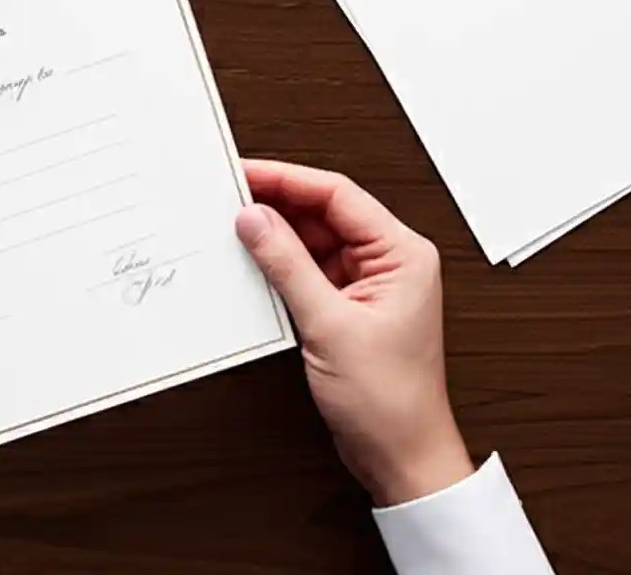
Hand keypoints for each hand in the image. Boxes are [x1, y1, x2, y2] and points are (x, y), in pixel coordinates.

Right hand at [235, 160, 473, 505]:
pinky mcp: (348, 309)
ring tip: (233, 231)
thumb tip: (255, 221)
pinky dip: (280, 269)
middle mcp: (389, 263)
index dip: (287, 180)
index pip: (337, 195)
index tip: (246, 174)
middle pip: (323, 215)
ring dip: (275, 238)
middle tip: (228, 198)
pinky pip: (308, 273)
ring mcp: (368, 286)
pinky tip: (252, 267)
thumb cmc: (391, 401)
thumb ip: (287, 266)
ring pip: (312, 243)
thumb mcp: (329, 324)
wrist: (402, 457)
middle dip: (276, 206)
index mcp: (402, 253)